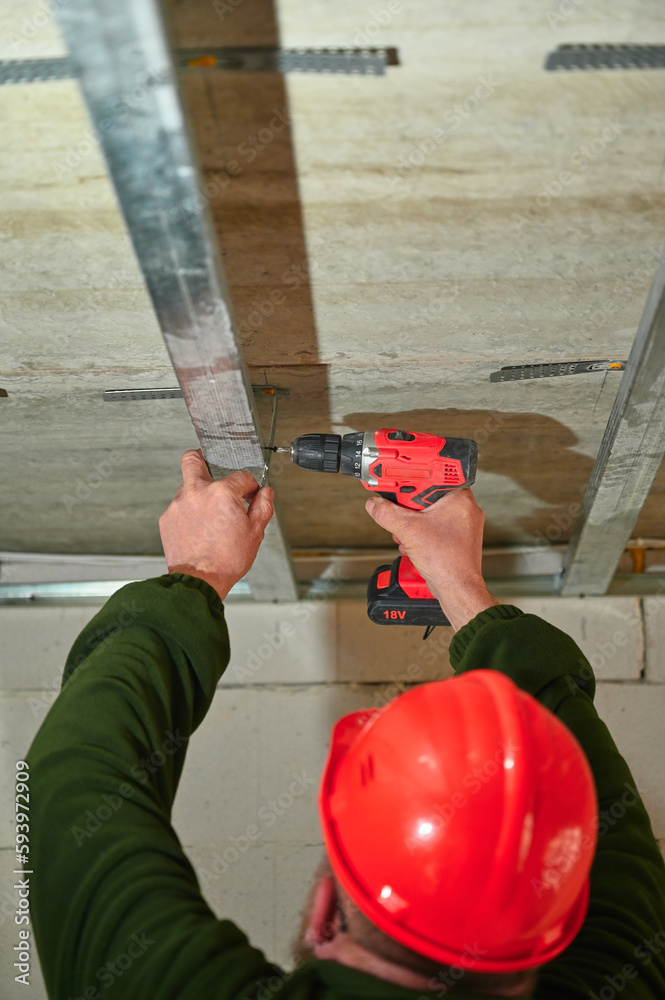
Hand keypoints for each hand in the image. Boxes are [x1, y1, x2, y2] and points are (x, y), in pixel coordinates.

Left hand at [159, 450, 273, 601]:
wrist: (200, 580)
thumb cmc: (226, 560)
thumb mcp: (255, 532)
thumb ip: (263, 507)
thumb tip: (265, 494)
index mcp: (222, 492)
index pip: (240, 476)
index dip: (249, 485)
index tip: (249, 494)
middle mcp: (196, 492)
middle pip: (193, 459)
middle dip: (204, 459)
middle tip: (212, 469)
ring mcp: (178, 504)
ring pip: (187, 486)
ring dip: (199, 494)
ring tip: (210, 514)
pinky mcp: (167, 517)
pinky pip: (179, 506)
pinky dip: (189, 512)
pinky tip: (199, 527)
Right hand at [365, 488, 497, 631]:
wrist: (457, 589)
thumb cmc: (447, 561)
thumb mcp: (408, 531)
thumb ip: (387, 514)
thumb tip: (375, 505)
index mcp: (458, 497)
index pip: (430, 478)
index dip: (411, 480)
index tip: (397, 480)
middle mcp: (464, 508)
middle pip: (427, 496)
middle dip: (408, 508)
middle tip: (399, 511)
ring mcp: (462, 525)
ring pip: (430, 514)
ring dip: (413, 523)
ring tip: (406, 532)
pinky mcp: (456, 539)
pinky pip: (434, 528)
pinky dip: (421, 534)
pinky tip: (413, 544)